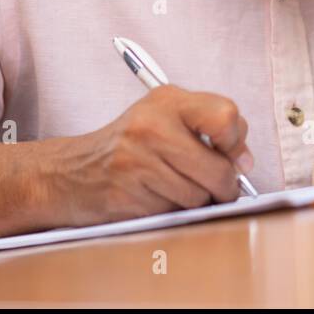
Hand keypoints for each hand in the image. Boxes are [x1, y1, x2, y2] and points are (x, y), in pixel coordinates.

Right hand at [42, 84, 254, 225]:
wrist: (69, 172)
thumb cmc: (127, 147)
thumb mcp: (165, 118)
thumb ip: (209, 129)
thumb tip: (244, 161)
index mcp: (167, 100)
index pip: (226, 117)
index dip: (236, 142)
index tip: (231, 153)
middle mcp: (151, 126)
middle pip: (218, 168)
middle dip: (224, 185)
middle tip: (218, 187)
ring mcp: (137, 161)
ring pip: (199, 196)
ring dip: (197, 201)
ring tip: (176, 188)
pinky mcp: (127, 194)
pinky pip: (173, 212)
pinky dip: (172, 212)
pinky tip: (155, 197)